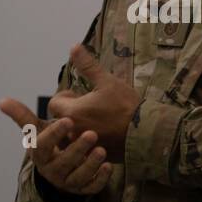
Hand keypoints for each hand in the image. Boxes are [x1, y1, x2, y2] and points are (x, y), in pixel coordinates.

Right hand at [0, 98, 112, 195]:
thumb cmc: (49, 143)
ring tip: (102, 150)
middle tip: (92, 134)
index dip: (54, 134)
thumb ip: (22, 116)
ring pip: (78, 177)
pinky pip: (91, 188)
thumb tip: (1, 101)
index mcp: (40, 154)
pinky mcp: (82, 189)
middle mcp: (52, 170)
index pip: (43, 145)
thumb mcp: (37, 131)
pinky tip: (109, 167)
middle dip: (77, 149)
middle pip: (63, 162)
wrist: (58, 169)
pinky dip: (100, 179)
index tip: (68, 120)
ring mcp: (68, 182)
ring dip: (90, 165)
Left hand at [46, 45, 141, 163]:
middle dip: (71, 112)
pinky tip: (104, 132)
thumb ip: (87, 65)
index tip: (80, 95)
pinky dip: (89, 140)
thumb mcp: (106, 81)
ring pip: (71, 135)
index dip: (65, 97)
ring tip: (97, 119)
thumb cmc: (126, 105)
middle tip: (90, 106)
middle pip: (60, 121)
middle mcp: (73, 132)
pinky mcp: (93, 155)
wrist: (147, 133)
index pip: (54, 104)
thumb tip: (74, 46)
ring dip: (78, 127)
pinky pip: (83, 148)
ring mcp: (83, 146)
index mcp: (72, 112)